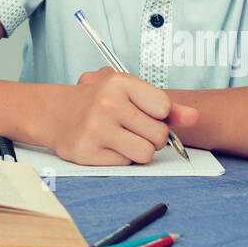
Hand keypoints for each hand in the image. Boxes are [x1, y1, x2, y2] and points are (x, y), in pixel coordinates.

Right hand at [42, 68, 199, 165]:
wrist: (52, 112)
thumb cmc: (96, 99)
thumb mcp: (127, 90)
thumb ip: (165, 105)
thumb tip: (195, 117)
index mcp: (119, 82)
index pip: (164, 108)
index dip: (158, 115)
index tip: (143, 112)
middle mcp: (107, 103)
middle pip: (158, 136)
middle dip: (151, 136)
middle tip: (131, 127)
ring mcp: (96, 129)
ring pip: (145, 154)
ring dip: (138, 150)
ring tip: (121, 138)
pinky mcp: (87, 152)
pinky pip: (124, 164)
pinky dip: (119, 158)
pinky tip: (105, 146)